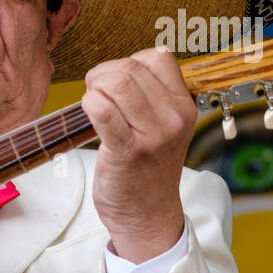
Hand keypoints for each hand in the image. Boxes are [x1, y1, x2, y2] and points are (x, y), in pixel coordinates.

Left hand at [81, 47, 196, 263]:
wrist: (148, 215)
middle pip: (131, 68)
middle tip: (95, 93)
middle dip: (103, 73)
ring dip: (94, 88)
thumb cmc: (147, 169)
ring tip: (91, 104)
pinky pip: (104, 112)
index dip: (127, 62)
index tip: (114, 82)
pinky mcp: (128, 152)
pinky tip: (88, 112)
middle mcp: (173, 118)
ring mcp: (153, 135)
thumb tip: (119, 70)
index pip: (158, 57)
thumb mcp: (163, 128)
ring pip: (117, 84)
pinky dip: (89, 105)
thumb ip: (149, 97)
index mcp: (183, 106)